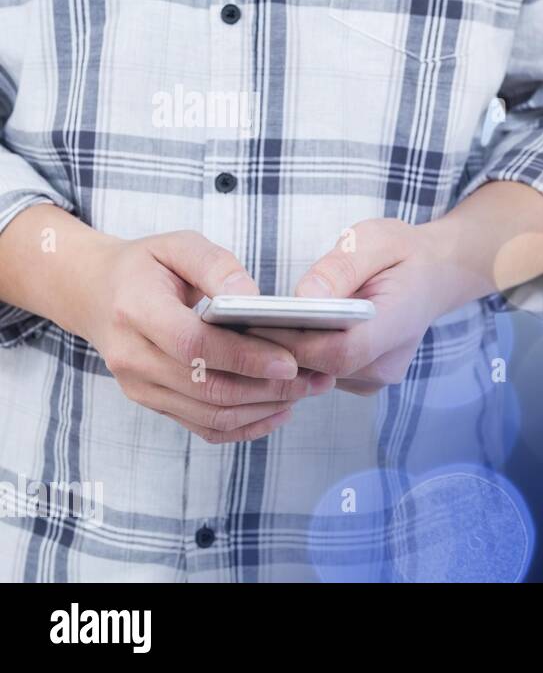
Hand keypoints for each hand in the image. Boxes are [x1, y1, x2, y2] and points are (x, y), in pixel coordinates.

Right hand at [76, 230, 333, 441]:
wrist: (96, 294)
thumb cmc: (147, 266)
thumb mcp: (178, 245)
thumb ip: (216, 265)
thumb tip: (251, 297)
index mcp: (135, 311)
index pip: (195, 346)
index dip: (245, 357)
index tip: (291, 360)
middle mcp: (132, 357)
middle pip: (208, 388)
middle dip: (268, 388)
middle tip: (316, 380)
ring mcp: (140, 387)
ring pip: (210, 415)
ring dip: (265, 409)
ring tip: (306, 392)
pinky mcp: (153, 403)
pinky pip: (204, 427)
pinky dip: (246, 426)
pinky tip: (280, 410)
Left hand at [247, 181, 542, 394]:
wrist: (436, 275)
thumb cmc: (404, 253)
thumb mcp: (376, 239)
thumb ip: (342, 267)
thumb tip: (304, 294)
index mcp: (397, 326)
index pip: (337, 352)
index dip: (292, 342)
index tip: (251, 320)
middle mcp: (385, 364)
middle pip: (320, 368)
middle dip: (275, 346)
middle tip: (233, 320)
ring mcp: (374, 377)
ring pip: (315, 375)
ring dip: (282, 352)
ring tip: (247, 324)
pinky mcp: (360, 380)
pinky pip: (319, 374)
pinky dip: (295, 355)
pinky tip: (275, 332)